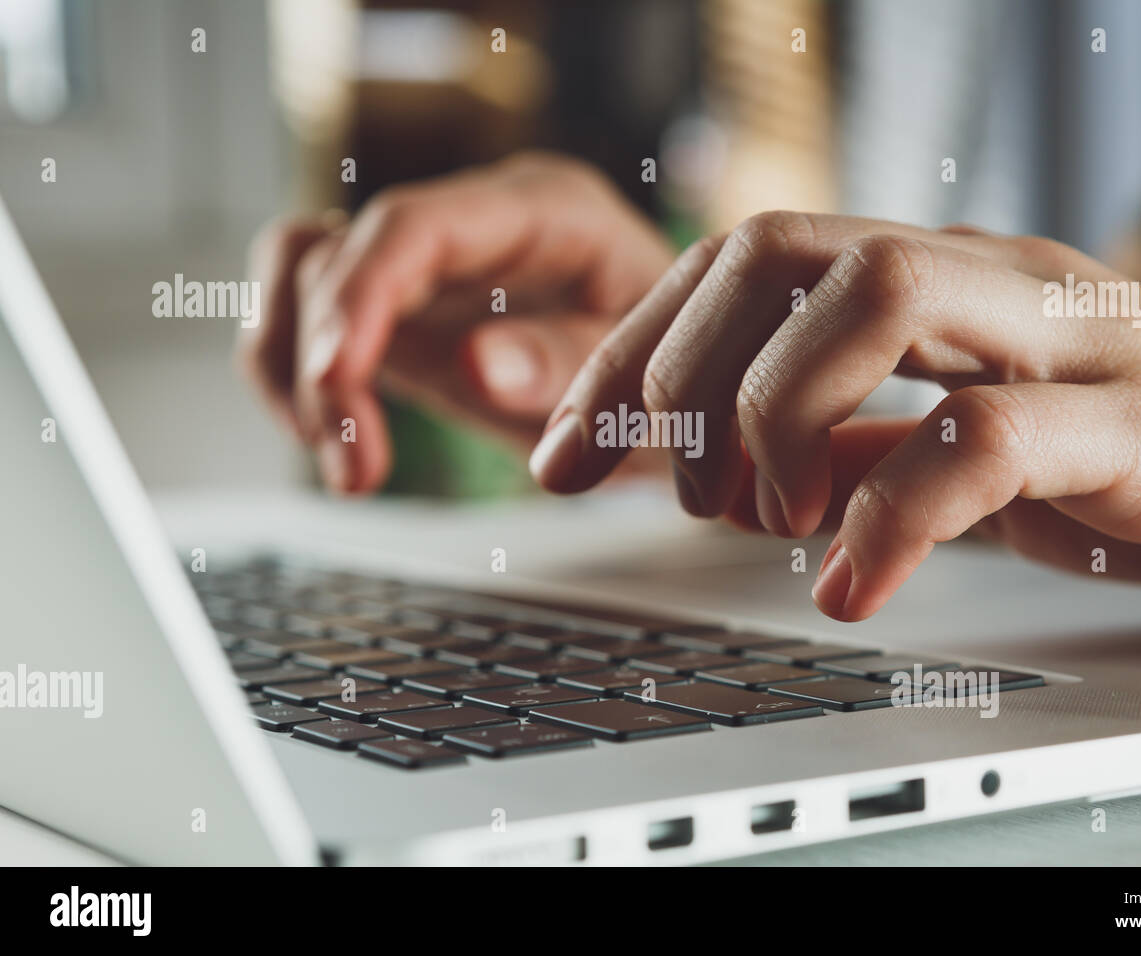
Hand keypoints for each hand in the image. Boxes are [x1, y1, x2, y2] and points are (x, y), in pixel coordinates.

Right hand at [238, 152, 673, 492]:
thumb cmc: (676, 374)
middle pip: (345, 253)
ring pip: (303, 268)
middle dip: (325, 363)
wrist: (680, 389)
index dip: (359, 296)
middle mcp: (474, 223)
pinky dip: (292, 369)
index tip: (335, 379)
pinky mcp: (405, 311)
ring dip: (291, 365)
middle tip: (355, 470)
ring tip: (342, 462)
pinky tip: (329, 435)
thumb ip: (571, 362)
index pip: (416, 225)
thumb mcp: (652, 377)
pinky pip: (309, 310)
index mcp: (545, 211)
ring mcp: (432, 264)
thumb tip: (477, 364)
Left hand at [530, 211, 1140, 633]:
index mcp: (951, 284)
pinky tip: (849, 586)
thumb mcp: (981, 457)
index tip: (563, 449)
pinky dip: (891, 514)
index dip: (632, 350)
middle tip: (680, 498)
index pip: (745, 262)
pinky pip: (991, 437)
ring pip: (876, 292)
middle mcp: (1000, 284)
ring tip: (770, 524)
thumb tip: (763, 468)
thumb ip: (876, 444)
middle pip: (780, 248)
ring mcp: (1079, 341)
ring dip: (775, 416)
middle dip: (678, 374)